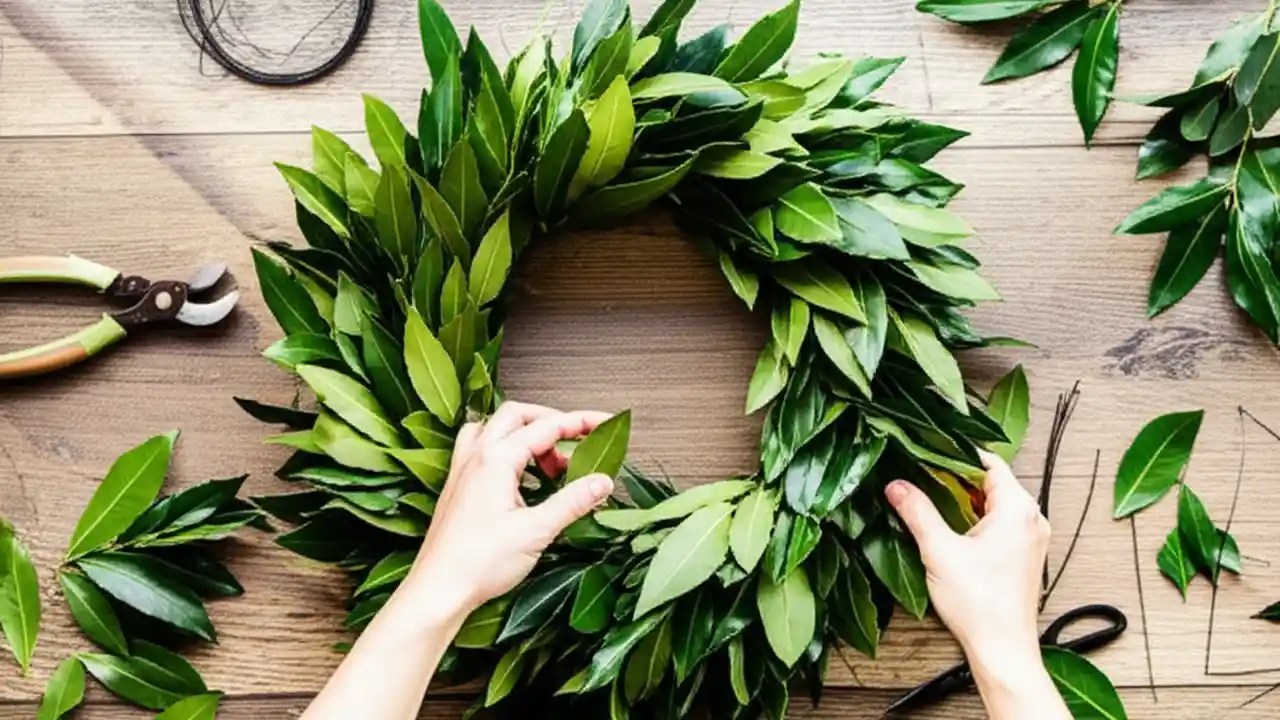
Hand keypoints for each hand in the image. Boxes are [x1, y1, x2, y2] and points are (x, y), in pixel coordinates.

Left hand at [404, 402, 616, 619]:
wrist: (438, 591)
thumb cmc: (478, 563)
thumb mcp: (536, 531)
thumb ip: (572, 501)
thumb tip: (603, 481)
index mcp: (495, 459)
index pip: (547, 426)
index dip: (581, 422)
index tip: (606, 423)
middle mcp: (475, 457)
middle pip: (517, 415)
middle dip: (552, 422)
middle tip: (578, 442)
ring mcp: (463, 471)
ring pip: (495, 429)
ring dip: (526, 435)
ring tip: (550, 464)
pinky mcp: (458, 488)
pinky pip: (481, 450)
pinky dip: (507, 452)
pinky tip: (520, 479)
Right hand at [885, 451, 1067, 719]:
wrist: (1002, 649)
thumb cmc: (981, 606)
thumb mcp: (939, 550)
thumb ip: (917, 511)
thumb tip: (897, 485)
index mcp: (1017, 510)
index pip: (988, 462)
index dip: (955, 454)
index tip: (927, 454)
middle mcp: (1031, 520)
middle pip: (991, 481)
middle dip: (955, 478)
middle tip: (921, 477)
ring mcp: (1031, 538)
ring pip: (994, 503)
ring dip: (964, 501)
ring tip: (932, 503)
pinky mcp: (1024, 555)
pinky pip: (1000, 524)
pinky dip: (976, 520)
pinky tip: (951, 530)